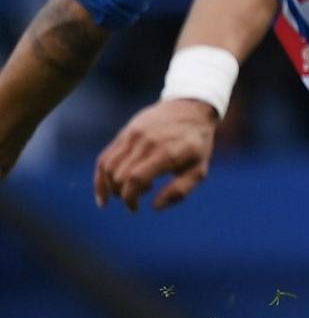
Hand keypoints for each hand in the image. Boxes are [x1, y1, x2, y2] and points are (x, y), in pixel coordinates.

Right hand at [93, 99, 218, 211]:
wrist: (190, 108)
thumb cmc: (197, 144)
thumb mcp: (199, 169)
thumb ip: (180, 190)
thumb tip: (155, 207)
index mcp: (166, 152)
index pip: (136, 178)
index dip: (130, 198)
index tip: (134, 209)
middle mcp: (146, 142)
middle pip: (119, 175)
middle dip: (123, 194)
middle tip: (137, 198)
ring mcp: (133, 135)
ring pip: (108, 167)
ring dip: (111, 186)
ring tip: (127, 191)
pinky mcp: (124, 133)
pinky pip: (105, 157)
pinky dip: (100, 176)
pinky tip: (104, 193)